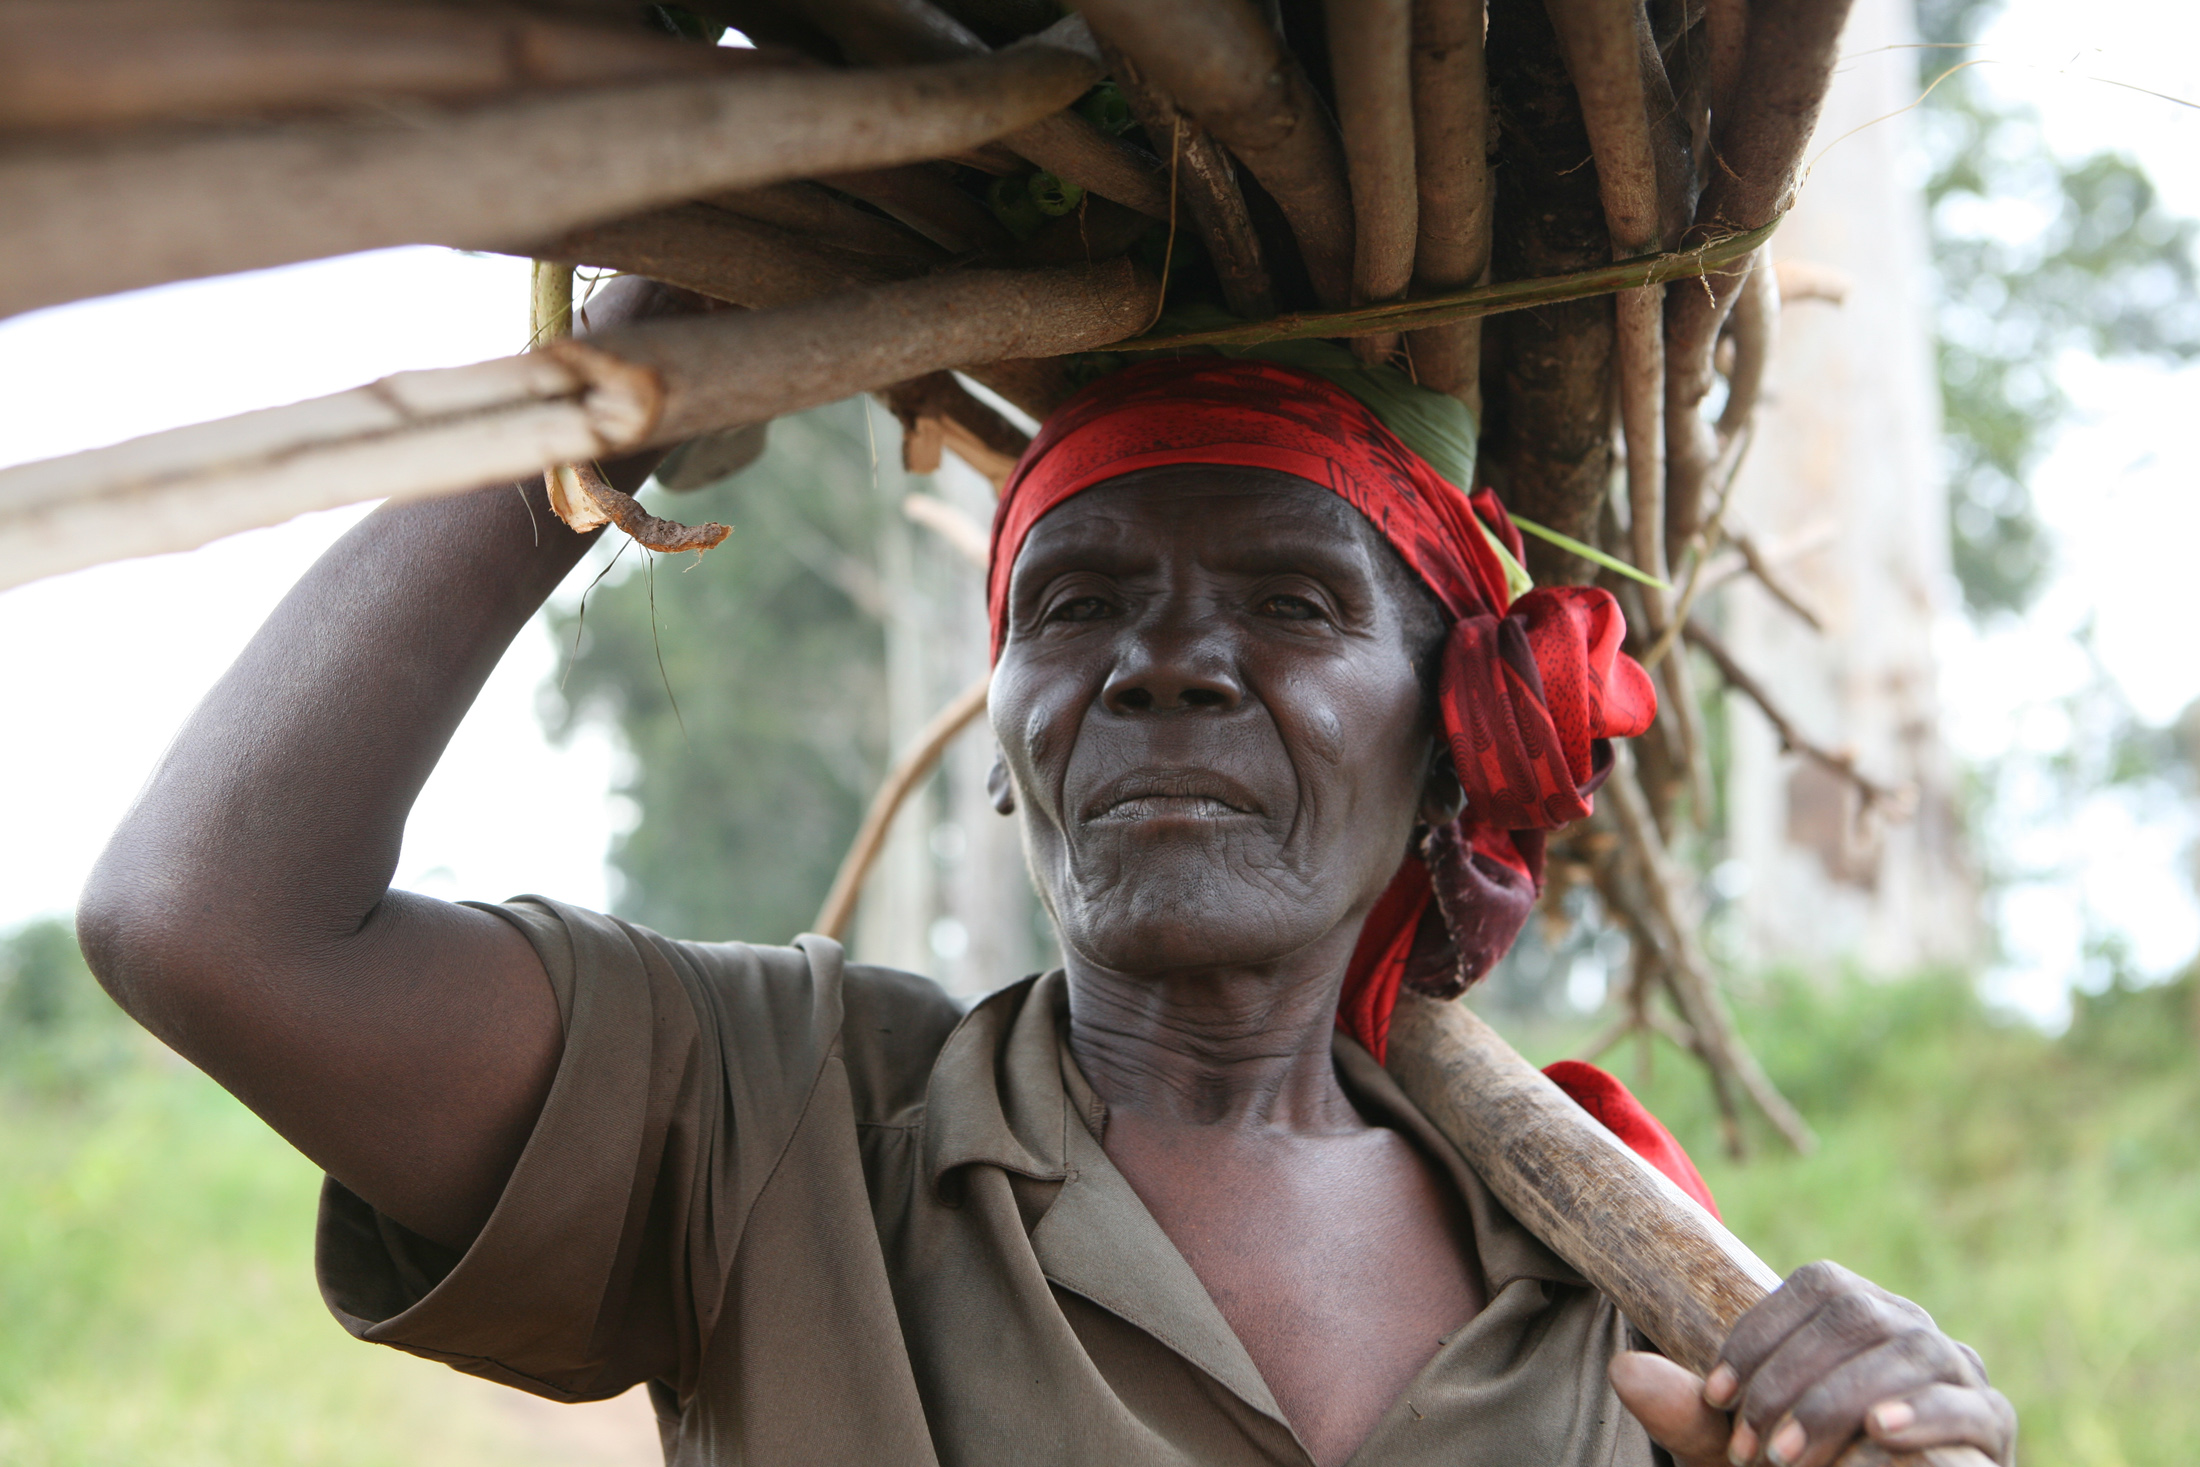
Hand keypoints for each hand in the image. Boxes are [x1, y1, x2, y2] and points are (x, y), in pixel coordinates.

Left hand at [1608, 1261, 2014, 1466]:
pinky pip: (1966, 1404)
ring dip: (1839, 1404)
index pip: (1815, 1287)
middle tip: (1752, 1450)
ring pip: (1907, 1353)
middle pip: (1856, 1315)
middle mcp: (1908, 1324)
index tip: (1715, 1397)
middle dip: (1791, 1381)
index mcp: (1854, 1310)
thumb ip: (1685, 1412)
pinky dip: (1922, 1416)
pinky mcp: (1990, 1423)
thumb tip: (1622, 1370)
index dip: (1760, 1336)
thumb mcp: (1735, 1446)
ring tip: (1789, 1457)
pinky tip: (1880, 1432)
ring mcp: (1957, 1368)